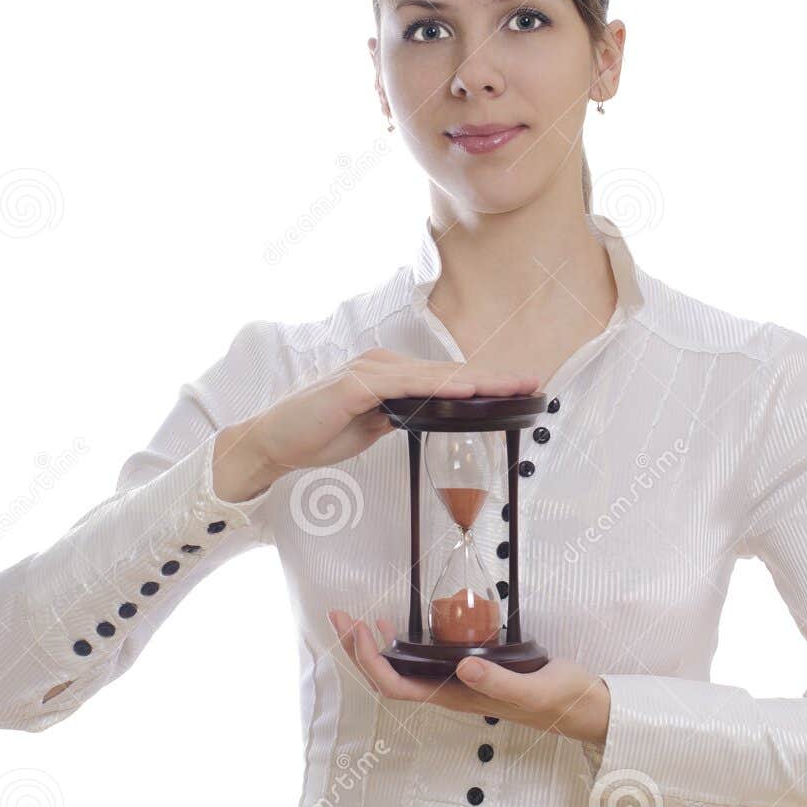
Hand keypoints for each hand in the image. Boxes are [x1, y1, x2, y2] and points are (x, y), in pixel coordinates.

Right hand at [215, 349, 538, 501]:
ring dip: (475, 380)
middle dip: (493, 378)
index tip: (520, 388)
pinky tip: (465, 389)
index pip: (446, 378)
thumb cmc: (317, 432)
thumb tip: (427, 417)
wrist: (273, 441)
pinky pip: (405, 385)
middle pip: (448, 371)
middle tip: (533, 381)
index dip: (485, 383)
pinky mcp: (354, 386)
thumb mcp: (369, 428)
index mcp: (388, 375)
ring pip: (433, 375)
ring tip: (511, 385)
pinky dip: (437, 386)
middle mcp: (382, 365)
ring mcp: (368, 372)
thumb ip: (397, 417)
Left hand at [327, 610, 609, 747]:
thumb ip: (499, 681)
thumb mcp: (533, 687)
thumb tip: (462, 666)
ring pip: (400, 670)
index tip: (359, 629)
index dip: (371, 662)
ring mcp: (456, 682)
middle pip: (387, 678)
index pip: (397, 686)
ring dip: (372, 647)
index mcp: (458, 697)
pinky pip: (420, 660)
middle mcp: (449, 691)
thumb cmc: (559, 699)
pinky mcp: (468, 670)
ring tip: (355, 619)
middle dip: (358, 650)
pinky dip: (399, 642)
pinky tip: (396, 625)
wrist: (583, 707)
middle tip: (339, 615)